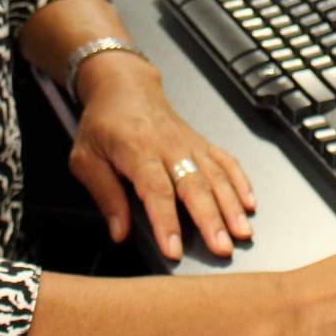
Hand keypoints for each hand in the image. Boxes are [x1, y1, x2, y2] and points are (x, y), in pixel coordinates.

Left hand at [68, 52, 254, 260]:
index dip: (166, 222)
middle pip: (194, 185)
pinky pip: (226, 161)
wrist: (125, 85)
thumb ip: (105, 194)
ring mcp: (190, 143)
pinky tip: (250, 203)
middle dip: (211, 219)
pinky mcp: (201, 142)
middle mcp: (169, 146)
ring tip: (242, 233)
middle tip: (222, 248)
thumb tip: (119, 231)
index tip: (174, 250)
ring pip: (216, 175)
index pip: (156, 190)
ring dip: (231, 205)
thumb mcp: (85, 157)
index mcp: (137, 150)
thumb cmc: (103, 122)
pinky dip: (241, 181)